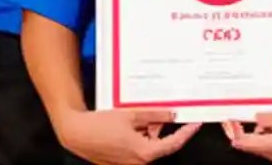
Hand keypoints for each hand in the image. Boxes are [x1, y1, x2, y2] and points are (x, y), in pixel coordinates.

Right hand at [55, 108, 199, 164]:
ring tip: (131, 117)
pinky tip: (126, 124)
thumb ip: (154, 116)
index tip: (195, 124)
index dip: (186, 133)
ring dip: (145, 130)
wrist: (77, 134)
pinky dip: (136, 135)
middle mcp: (139, 162)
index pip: (174, 144)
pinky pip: (136, 147)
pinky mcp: (122, 161)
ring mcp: (130, 163)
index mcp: (144, 153)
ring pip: (147, 144)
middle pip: (159, 143)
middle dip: (157, 127)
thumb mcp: (131, 115)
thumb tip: (171, 115)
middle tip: (150, 112)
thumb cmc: (100, 126)